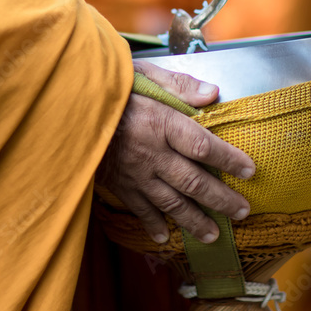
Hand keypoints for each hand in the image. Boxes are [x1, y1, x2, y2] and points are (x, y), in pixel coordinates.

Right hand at [97, 61, 254, 244]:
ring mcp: (133, 174)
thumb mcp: (141, 73)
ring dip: (194, 220)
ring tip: (213, 235)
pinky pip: (139, 209)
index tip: (250, 170)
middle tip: (242, 212)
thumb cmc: (105, 86)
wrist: (61, 108)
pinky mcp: (116, 184)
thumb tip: (212, 94)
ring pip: (170, 203)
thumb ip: (178, 85)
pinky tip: (165, 237)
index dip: (229, 159)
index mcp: (160, 122)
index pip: (203, 145)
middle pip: (193, 182)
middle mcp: (151, 153)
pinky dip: (153, 224)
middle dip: (221, 199)